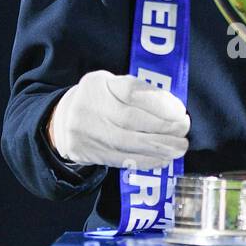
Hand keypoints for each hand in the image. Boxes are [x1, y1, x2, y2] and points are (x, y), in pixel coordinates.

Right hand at [47, 69, 189, 168]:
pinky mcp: (88, 153)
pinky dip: (146, 161)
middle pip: (131, 120)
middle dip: (163, 128)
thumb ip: (141, 93)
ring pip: (128, 143)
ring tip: (179, 148)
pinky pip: (122, 159)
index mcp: (98, 84)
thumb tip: (174, 111)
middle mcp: (88, 106)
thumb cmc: (100, 101)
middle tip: (183, 131)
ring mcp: (86, 132)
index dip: (159, 104)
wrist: (62, 122)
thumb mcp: (114, 86)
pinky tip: (162, 160)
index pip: (132, 91)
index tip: (179, 112)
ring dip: (159, 148)